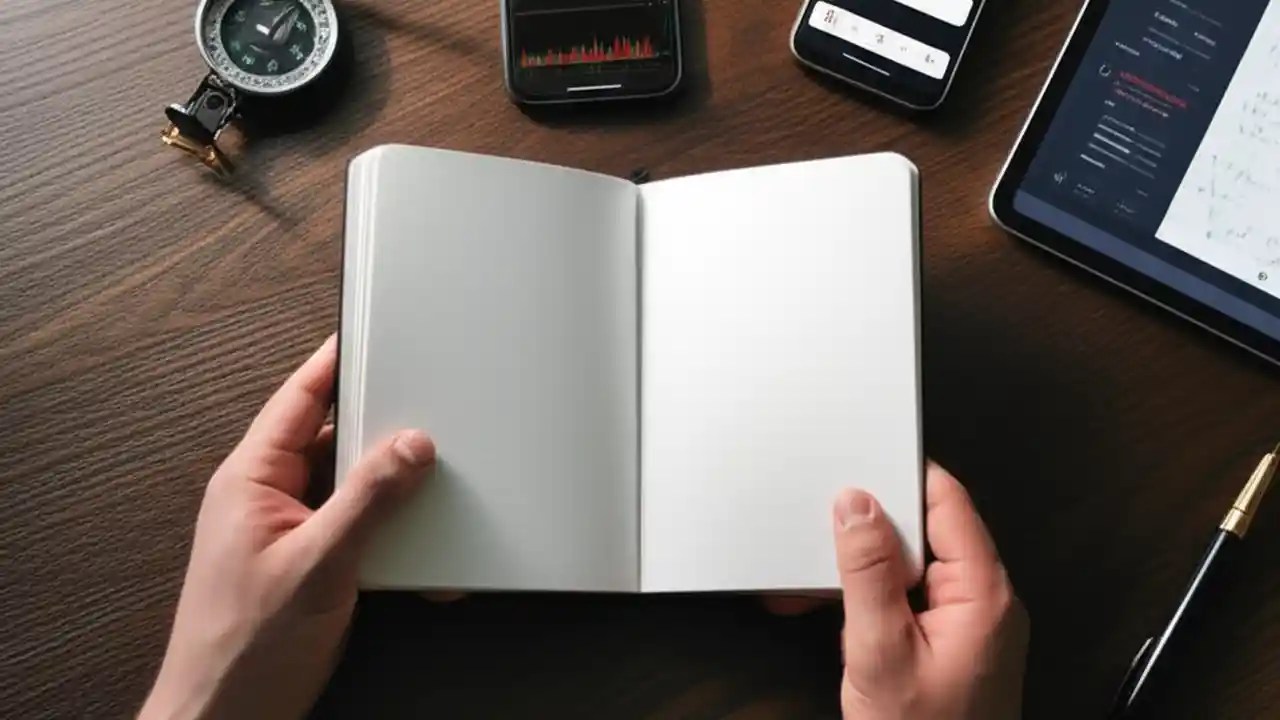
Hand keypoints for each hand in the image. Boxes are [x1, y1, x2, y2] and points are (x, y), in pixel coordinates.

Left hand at [140, 335, 434, 719]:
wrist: (226, 718)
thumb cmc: (242, 650)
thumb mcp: (317, 566)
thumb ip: (368, 501)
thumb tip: (410, 445)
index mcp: (250, 479)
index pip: (299, 399)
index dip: (337, 360)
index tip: (376, 329)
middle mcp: (268, 497)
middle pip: (334, 437)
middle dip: (383, 427)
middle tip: (428, 409)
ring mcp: (289, 530)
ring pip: (351, 483)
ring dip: (391, 487)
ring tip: (431, 487)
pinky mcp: (310, 562)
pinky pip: (357, 525)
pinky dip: (391, 530)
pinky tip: (418, 546)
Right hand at [834, 463, 1028, 719]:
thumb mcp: (880, 650)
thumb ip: (867, 572)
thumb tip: (856, 505)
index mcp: (983, 594)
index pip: (948, 502)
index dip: (902, 475)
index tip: (858, 465)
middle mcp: (986, 602)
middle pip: (929, 531)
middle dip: (872, 530)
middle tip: (825, 534)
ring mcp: (971, 624)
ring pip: (915, 566)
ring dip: (866, 569)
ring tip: (825, 587)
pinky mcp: (952, 643)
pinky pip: (913, 598)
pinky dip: (875, 599)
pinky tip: (843, 615)